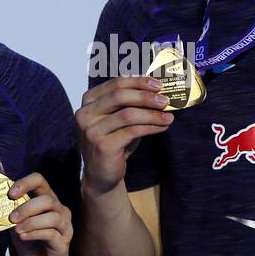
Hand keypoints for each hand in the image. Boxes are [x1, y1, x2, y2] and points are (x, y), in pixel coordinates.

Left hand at [7, 173, 73, 255]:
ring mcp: (65, 227)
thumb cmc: (31, 243)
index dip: (26, 183)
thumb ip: (13, 214)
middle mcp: (60, 211)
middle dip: (27, 207)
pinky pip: (52, 234)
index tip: (11, 193)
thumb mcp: (18, 225)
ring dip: (31, 222)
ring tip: (17, 230)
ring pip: (53, 217)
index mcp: (49, 201)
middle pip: (48, 199)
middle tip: (12, 217)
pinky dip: (35, 234)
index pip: (40, 181)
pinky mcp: (63, 243)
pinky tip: (23, 237)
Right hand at [75, 76, 172, 193]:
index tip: (158, 84)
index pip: (115, 84)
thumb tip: (158, 91)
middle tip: (165, 99)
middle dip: (146, 96)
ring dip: (152, 114)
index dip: (138, 81)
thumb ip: (132, 104)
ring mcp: (92, 131)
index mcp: (89, 101)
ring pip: (127, 114)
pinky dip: (150, 127)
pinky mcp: (102, 146)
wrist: (101, 174)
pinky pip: (132, 131)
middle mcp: (85, 114)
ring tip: (169, 115)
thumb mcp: (119, 119)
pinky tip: (162, 127)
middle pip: (119, 96)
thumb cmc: (113, 142)